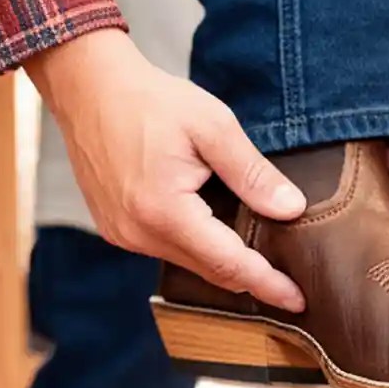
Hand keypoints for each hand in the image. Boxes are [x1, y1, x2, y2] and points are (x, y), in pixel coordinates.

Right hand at [26, 30, 306, 311]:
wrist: (88, 87)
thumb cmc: (151, 100)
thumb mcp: (213, 126)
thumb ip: (252, 173)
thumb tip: (292, 209)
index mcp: (164, 211)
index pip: (229, 263)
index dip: (268, 284)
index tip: (299, 301)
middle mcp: (139, 233)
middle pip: (210, 271)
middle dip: (252, 281)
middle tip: (292, 287)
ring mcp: (123, 235)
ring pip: (189, 264)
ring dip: (224, 263)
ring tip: (262, 260)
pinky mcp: (115, 229)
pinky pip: (167, 250)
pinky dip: (197, 249)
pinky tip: (218, 235)